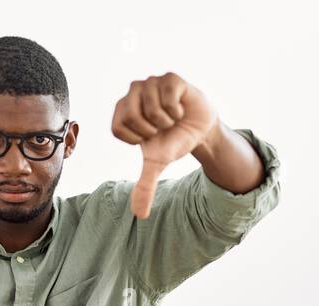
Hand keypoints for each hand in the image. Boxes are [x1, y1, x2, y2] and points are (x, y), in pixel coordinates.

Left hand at [112, 72, 217, 218]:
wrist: (200, 130)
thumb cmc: (173, 141)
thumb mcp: (158, 164)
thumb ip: (145, 185)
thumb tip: (139, 215)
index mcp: (122, 110)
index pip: (119, 128)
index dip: (137, 138)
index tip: (150, 137)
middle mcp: (133, 92)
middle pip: (132, 115)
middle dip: (152, 129)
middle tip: (162, 128)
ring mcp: (151, 82)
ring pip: (150, 106)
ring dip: (166, 120)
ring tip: (172, 118)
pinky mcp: (170, 77)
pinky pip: (167, 95)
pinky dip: (176, 109)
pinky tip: (180, 109)